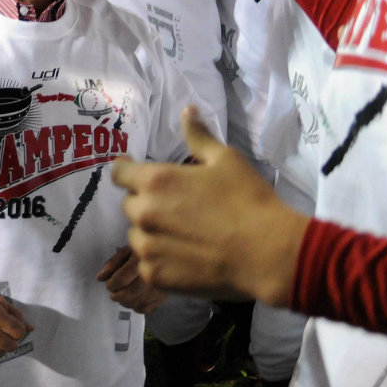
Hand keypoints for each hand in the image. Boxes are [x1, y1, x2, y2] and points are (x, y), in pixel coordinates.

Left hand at [97, 246, 168, 313]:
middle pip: (129, 294)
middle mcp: (151, 274)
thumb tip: (100, 278)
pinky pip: (146, 309)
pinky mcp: (163, 296)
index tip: (109, 284)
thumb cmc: (144, 251)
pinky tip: (134, 300)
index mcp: (140, 259)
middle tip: (113, 293)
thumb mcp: (127, 251)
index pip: (122, 279)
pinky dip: (136, 307)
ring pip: (136, 303)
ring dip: (124, 303)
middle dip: (116, 296)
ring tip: (122, 296)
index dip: (111, 284)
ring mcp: (159, 287)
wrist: (168, 254)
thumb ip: (112, 263)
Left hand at [113, 106, 308, 304]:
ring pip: (137, 235)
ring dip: (152, 232)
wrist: (267, 254)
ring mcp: (147, 247)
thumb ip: (198, 136)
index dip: (127, 171)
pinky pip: (147, 263)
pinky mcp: (155, 276)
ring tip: (184, 236)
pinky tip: (186, 258)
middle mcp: (143, 213)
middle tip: (177, 209)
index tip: (135, 173)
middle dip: (147, 203)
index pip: (119, 173)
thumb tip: (186, 110)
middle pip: (130, 205)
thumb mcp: (226, 160)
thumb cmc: (248, 201)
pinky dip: (160, 260)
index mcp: (155, 181)